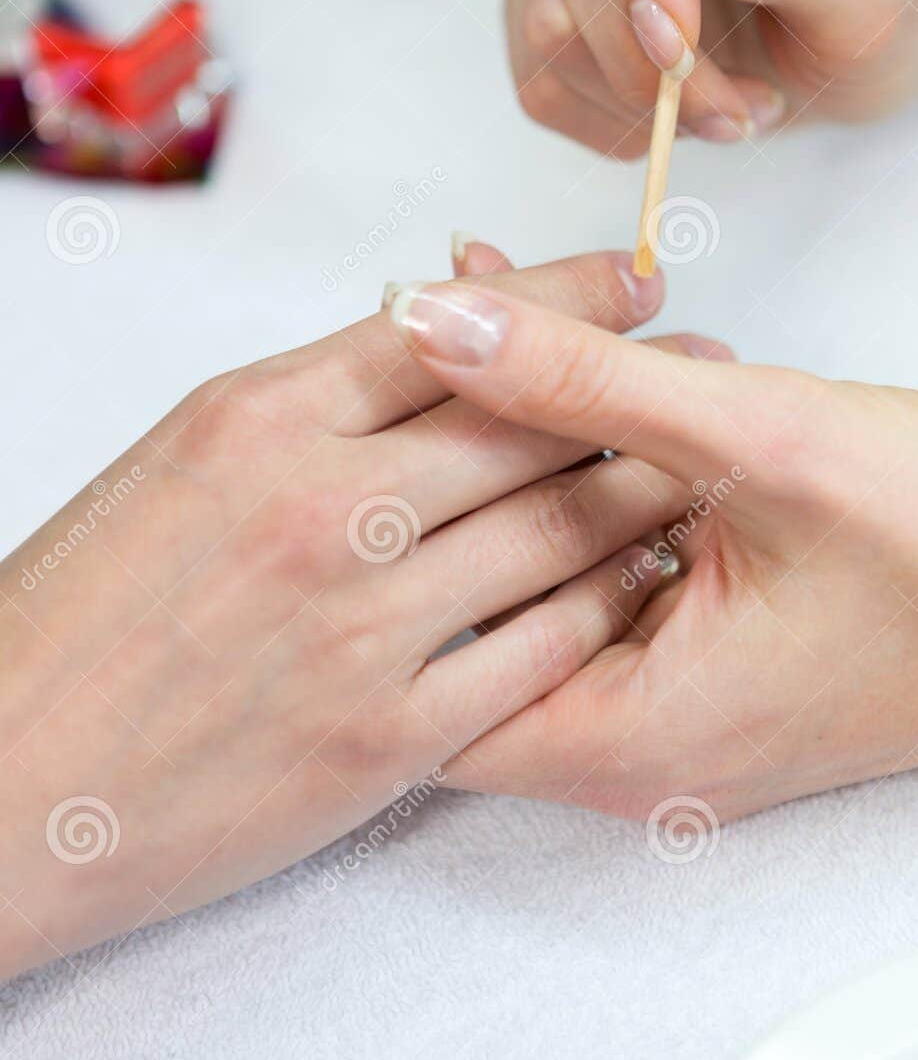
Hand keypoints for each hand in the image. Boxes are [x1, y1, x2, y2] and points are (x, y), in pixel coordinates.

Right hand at [0, 248, 704, 976]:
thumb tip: (427, 344)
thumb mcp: (177, 465)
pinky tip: (643, 584)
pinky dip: (602, 612)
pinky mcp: (384, 737)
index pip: (450, 330)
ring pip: (551, 534)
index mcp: (256, 420)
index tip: (635, 278)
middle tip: (706, 357)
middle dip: (635, 381)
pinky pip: (536, 656)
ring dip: (640, 492)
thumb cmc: (79, 617)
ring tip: (699, 462)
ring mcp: (358, 626)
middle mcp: (319, 508)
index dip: (564, 296)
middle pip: (522, 423)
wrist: (11, 781)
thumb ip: (305, 406)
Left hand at [389, 273, 917, 821]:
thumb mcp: (758, 439)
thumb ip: (581, 381)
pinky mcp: (712, 656)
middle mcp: (634, 747)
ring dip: (528, 446)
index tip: (356, 425)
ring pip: (547, 573)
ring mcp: (674, 705)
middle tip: (427, 321)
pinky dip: (596, 472)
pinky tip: (587, 368)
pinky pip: (616, 563)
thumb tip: (435, 321)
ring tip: (499, 312)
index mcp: (623, 739)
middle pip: (478, 607)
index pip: (416, 682)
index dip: (377, 546)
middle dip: (448, 458)